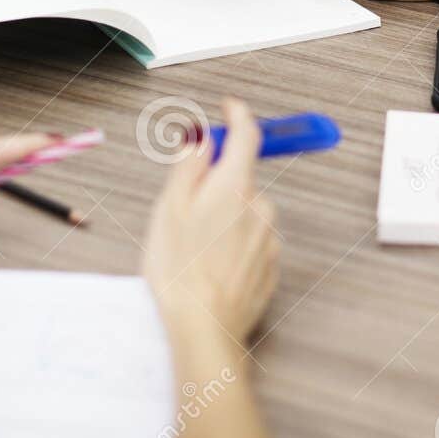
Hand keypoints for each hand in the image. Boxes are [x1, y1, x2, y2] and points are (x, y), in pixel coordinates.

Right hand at [143, 98, 279, 345]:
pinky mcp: (270, 268)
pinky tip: (210, 267)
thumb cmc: (180, 271)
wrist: (205, 331)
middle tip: (184, 212)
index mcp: (234, 187)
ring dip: (224, 219)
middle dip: (217, 185)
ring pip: (246, 213)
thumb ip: (189, 167)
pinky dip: (232, 246)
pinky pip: (251, 242)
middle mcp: (260, 209)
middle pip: (241, 179)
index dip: (238, 115)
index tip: (231, 106)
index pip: (247, 136)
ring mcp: (268, 240)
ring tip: (193, 249)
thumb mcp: (169, 209)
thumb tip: (202, 138)